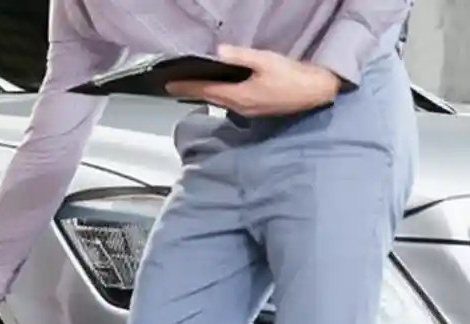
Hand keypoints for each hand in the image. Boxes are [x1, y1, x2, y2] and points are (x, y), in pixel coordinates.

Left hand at [166, 44, 342, 116]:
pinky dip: (218, 95)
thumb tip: (218, 52)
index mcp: (238, 96)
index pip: (204, 91)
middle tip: (174, 85)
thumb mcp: (266, 61)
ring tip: (190, 86)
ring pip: (218, 101)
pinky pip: (229, 102)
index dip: (186, 87)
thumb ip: (241, 56)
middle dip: (191, 90)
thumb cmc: (292, 76)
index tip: (168, 85)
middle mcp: (238, 107)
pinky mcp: (254, 109)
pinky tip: (216, 89)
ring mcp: (246, 111)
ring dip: (203, 94)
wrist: (316, 92)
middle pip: (208, 98)